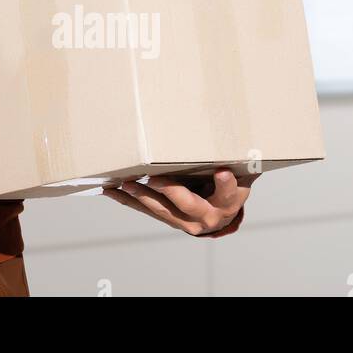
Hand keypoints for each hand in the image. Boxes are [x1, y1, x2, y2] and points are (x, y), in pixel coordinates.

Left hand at [103, 168, 255, 236]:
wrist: (220, 215)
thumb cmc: (228, 187)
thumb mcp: (240, 175)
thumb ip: (234, 160)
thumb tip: (229, 130)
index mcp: (228, 203)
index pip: (228, 193)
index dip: (226, 184)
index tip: (222, 171)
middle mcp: (207, 216)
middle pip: (188, 204)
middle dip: (170, 191)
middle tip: (154, 179)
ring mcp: (186, 222)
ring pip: (162, 210)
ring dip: (142, 197)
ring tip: (126, 184)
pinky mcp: (169, 220)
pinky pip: (147, 210)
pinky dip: (129, 200)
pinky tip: (112, 192)